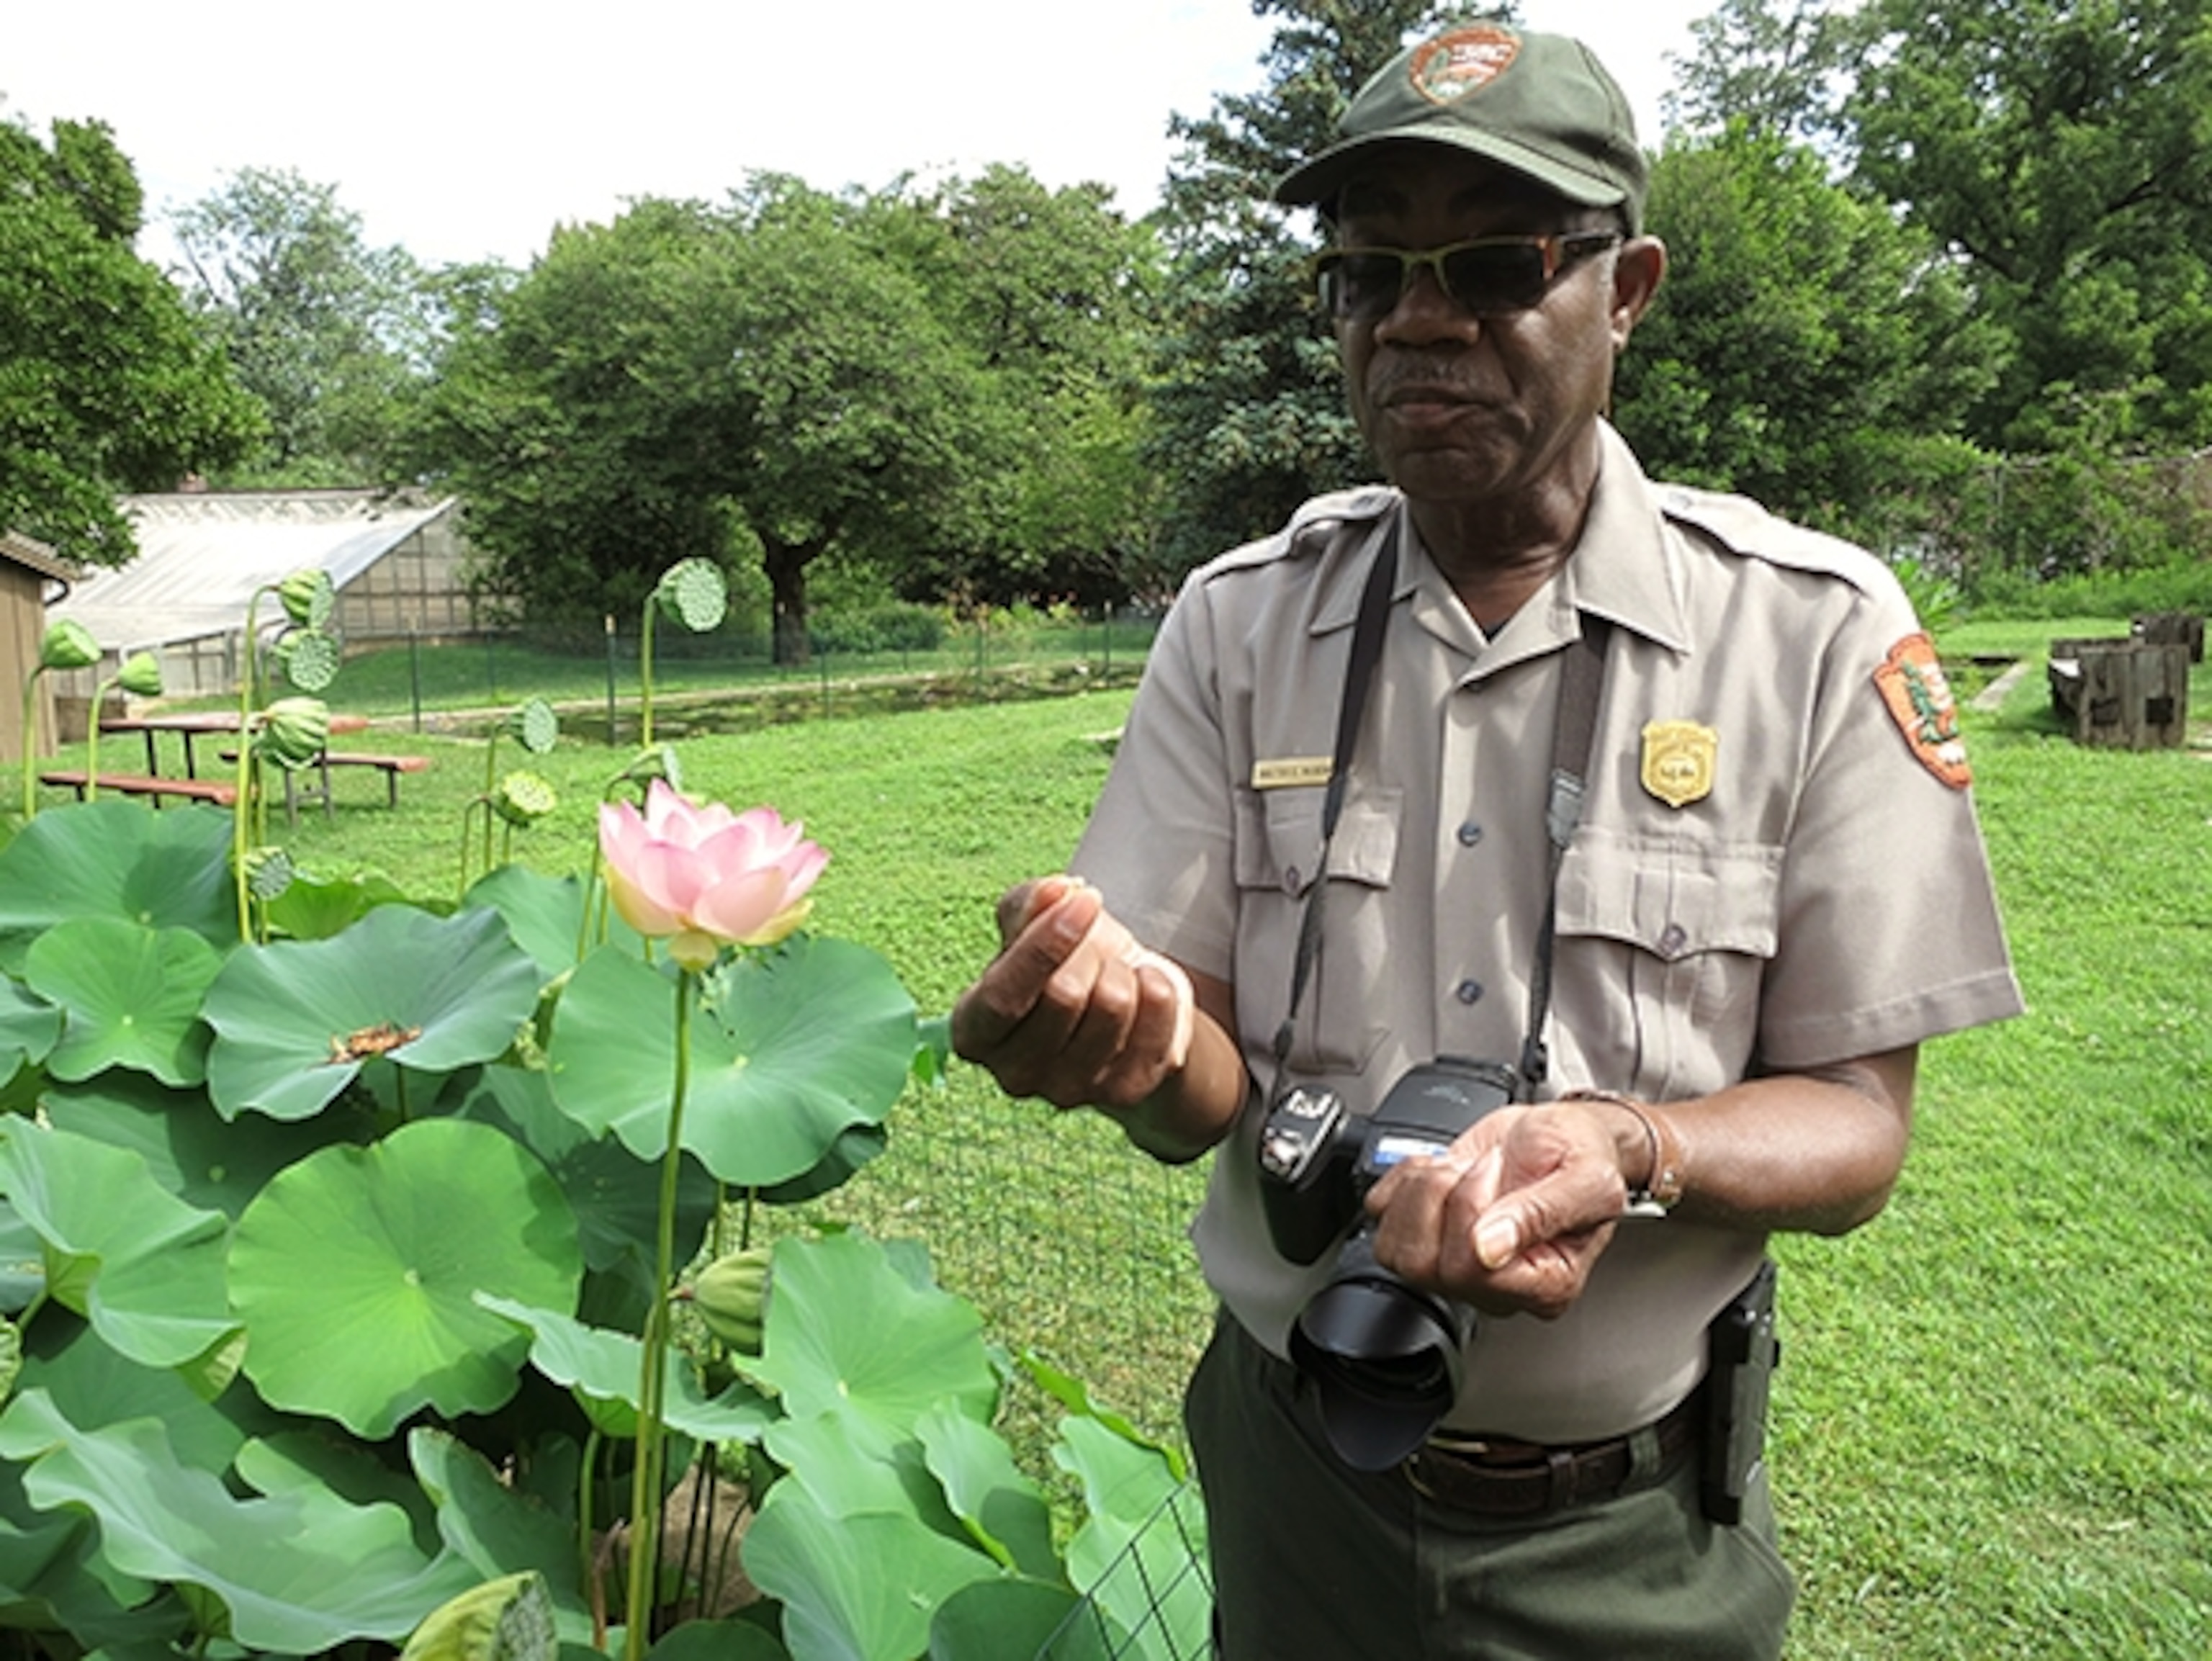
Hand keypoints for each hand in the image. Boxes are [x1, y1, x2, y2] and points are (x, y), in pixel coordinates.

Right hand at [950, 875, 1194, 1112]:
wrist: (1123, 1006)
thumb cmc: (1065, 962)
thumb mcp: (1035, 923)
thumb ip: (1030, 902)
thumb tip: (1054, 890)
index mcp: (974, 1030)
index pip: (1004, 995)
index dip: (1045, 943)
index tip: (1083, 899)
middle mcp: (1013, 1073)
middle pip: (1063, 996)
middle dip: (1087, 953)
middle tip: (1091, 951)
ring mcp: (1069, 1091)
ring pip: (1112, 1004)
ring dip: (1120, 971)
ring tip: (1111, 976)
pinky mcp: (1124, 1093)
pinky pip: (1157, 1016)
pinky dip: (1157, 986)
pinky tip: (1141, 994)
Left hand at [1363, 1101, 1633, 1318]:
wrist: (1560, 1133)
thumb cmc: (1581, 1157)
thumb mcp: (1585, 1178)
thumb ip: (1541, 1215)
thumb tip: (1489, 1252)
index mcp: (1545, 1285)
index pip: (1471, 1274)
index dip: (1472, 1213)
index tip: (1498, 1175)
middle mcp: (1494, 1286)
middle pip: (1425, 1264)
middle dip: (1448, 1194)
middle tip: (1485, 1168)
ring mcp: (1453, 1264)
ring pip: (1394, 1248)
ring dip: (1422, 1189)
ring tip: (1462, 1169)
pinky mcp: (1423, 1234)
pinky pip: (1380, 1215)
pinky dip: (1403, 1178)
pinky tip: (1443, 1167)